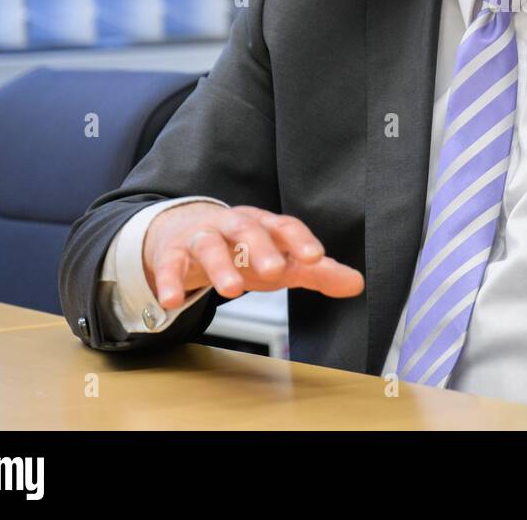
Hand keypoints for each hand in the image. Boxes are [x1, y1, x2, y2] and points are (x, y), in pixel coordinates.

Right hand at [143, 202, 363, 309]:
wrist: (187, 231)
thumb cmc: (243, 248)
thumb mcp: (280, 258)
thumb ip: (316, 271)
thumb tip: (356, 284)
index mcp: (264, 225)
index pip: (285, 226)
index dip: (301, 240)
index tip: (316, 257)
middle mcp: (233, 225)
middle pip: (247, 229)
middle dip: (261, 248)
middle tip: (274, 271)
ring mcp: (202, 237)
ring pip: (210, 245)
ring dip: (220, 266)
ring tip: (230, 290)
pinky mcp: (173, 254)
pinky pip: (170, 265)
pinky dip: (170, 281)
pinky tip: (172, 301)